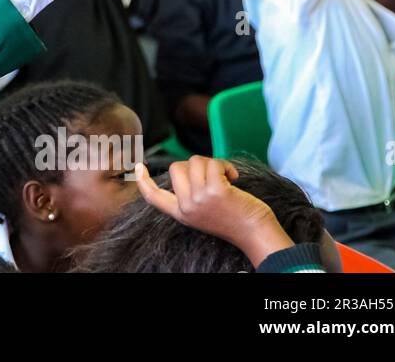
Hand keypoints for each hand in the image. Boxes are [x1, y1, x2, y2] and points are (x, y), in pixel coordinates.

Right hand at [135, 157, 293, 266]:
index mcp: (180, 213)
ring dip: (213, 164)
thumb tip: (184, 168)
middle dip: (195, 165)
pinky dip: (225, 165)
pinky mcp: (216, 191)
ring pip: (195, 161)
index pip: (153, 197)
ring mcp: (199, 198)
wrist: (255, 233)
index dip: (143, 181)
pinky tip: (234, 177)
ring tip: (226, 178)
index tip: (138, 167)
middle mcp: (186, 206)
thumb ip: (189, 195)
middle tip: (213, 177)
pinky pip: (213, 163)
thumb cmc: (235, 220)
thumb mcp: (203, 213)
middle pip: (176, 167)